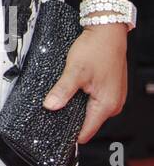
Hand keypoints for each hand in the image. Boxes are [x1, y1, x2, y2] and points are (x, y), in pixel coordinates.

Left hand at [43, 23, 127, 143]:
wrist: (108, 30)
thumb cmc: (97, 48)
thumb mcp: (74, 71)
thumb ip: (62, 91)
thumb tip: (50, 106)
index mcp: (106, 105)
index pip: (86, 132)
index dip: (70, 134)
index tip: (57, 133)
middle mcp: (114, 104)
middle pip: (88, 121)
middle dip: (72, 116)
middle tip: (58, 105)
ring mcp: (115, 97)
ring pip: (91, 109)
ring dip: (78, 104)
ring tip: (68, 92)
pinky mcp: (112, 89)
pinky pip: (96, 100)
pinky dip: (85, 96)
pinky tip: (78, 86)